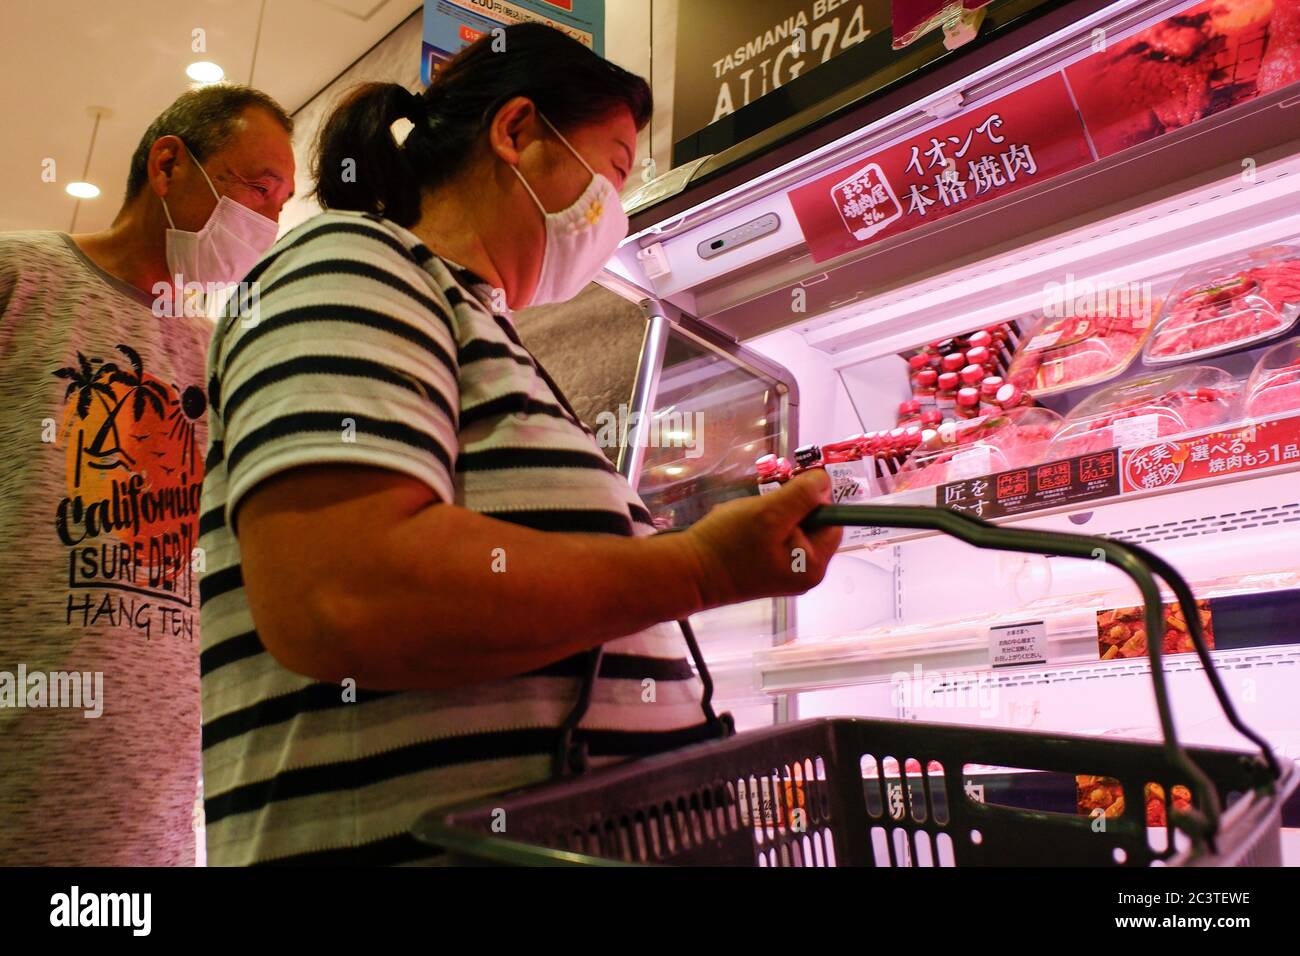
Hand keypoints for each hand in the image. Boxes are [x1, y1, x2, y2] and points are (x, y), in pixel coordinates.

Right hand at [680, 469, 842, 608]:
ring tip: (748, 519)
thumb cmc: (726, 544)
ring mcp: (786, 572)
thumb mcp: (768, 513)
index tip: (787, 492)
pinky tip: (742, 528)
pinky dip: (760, 525)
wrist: (688, 572)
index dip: (814, 500)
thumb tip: (825, 481)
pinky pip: (775, 536)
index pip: (832, 521)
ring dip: (772, 514)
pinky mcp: (767, 568)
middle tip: (763, 507)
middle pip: (812, 524)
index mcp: (814, 566)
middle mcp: (805, 573)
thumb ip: (802, 495)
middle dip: (788, 508)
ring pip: (791, 527)